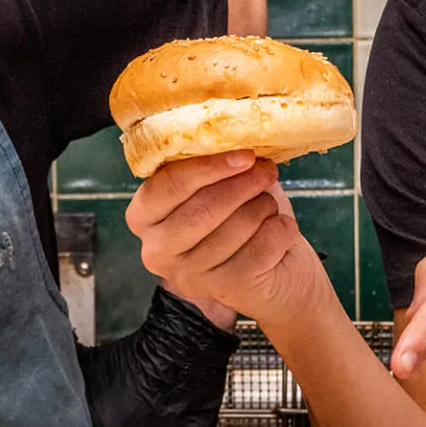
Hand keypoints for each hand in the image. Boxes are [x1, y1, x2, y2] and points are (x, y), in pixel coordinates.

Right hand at [125, 152, 323, 323]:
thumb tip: (236, 136)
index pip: (167, 186)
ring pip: (235, 226)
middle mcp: (156, 251)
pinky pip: (262, 247)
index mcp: (144, 217)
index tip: (244, 154)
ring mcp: (189, 276)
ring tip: (268, 206)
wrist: (277, 272)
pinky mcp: (225, 290)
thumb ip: (214, 164)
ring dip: (263, 207)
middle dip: (241, 185)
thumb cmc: (244, 218)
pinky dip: (281, 229)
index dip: (207, 167)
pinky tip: (279, 229)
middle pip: (200, 209)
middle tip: (266, 171)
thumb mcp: (221, 184)